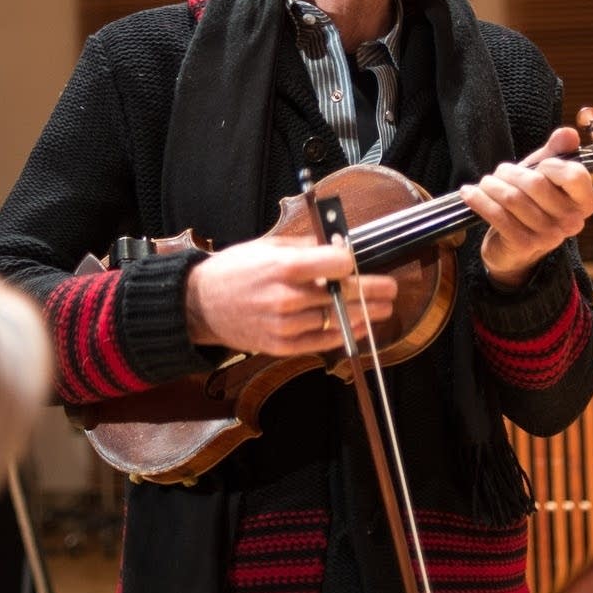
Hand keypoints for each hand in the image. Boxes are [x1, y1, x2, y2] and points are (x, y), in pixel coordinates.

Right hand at [183, 236, 396, 355]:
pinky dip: (345, 335)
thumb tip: (338, 246)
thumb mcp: (266, 247)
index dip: (351, 262)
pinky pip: (322, 342)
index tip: (357, 261)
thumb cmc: (234, 271)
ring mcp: (285, 325)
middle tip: (391, 289)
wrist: (201, 305)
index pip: (336, 264)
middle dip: (372, 291)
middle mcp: (286, 298)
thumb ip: (305, 247)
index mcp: (283, 268)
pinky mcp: (282, 346)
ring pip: (336, 320)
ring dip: (363, 315)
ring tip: (381, 309)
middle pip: (343, 294)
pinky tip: (359, 327)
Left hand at [462, 126, 592, 287]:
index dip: (550, 165)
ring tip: (485, 183)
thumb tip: (568, 133)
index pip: (573, 174)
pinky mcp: (524, 244)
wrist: (517, 249)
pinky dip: (479, 200)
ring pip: (513, 198)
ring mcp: (549, 235)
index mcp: (585, 202)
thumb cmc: (533, 205)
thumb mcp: (546, 176)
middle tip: (500, 173)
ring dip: (492, 185)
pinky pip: (497, 215)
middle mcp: (571, 221)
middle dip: (510, 173)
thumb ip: (557, 152)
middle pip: (535, 183)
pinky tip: (470, 193)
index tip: (537, 166)